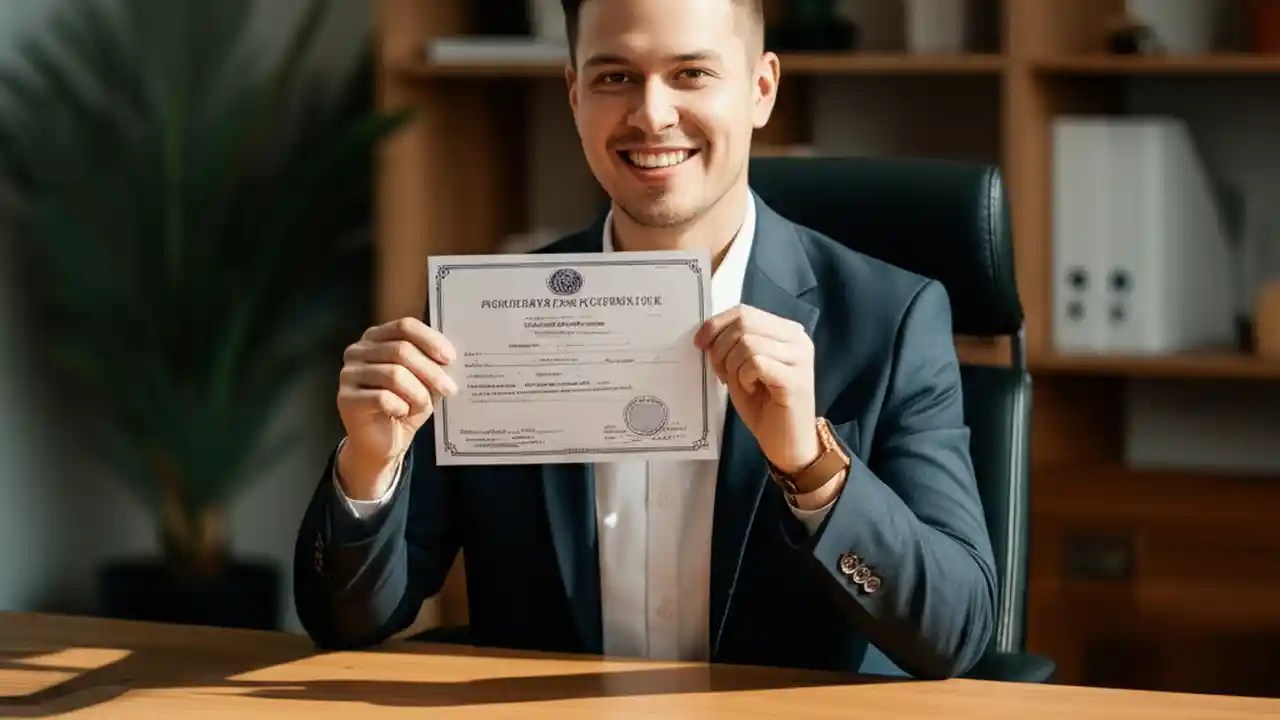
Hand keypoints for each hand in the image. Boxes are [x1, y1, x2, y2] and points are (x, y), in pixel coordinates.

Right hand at [336, 317, 457, 499]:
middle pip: (401, 350)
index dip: (430, 340)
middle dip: (431, 371)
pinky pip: (382, 398)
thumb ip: (433, 364)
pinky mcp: (346, 399)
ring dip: (418, 392)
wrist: (382, 443)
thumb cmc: (404, 406)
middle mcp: (358, 351)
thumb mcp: (424, 381)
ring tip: (424, 405)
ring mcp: (348, 374)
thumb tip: (450, 357)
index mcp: (377, 337)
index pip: (405, 326)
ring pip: (394, 374)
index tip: (450, 358)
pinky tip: (402, 413)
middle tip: (450, 389)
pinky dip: (401, 407)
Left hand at [694, 305, 818, 472]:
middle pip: (744, 323)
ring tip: (741, 384)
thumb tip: (705, 332)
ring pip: (747, 343)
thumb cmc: (764, 406)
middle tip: (722, 373)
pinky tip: (752, 390)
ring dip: (733, 367)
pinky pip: (755, 363)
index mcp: (785, 331)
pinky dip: (744, 377)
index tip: (699, 343)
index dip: (716, 324)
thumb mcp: (741, 368)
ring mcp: (800, 358)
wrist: (788, 444)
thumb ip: (731, 346)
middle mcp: (797, 339)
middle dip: (721, 347)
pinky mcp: (796, 378)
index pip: (744, 311)